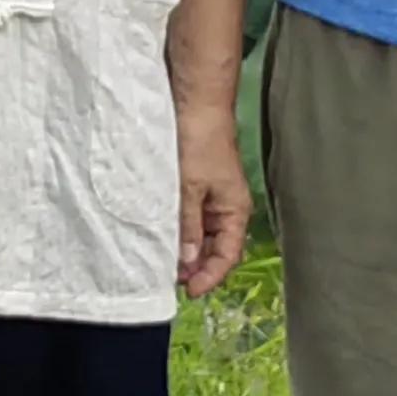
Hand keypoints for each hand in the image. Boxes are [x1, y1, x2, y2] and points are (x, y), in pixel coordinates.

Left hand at [173, 97, 249, 297]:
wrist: (195, 103)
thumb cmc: (199, 142)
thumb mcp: (190, 188)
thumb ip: (188, 226)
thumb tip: (188, 262)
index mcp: (234, 210)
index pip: (227, 256)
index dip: (210, 277)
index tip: (188, 292)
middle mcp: (226, 207)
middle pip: (215, 248)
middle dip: (196, 267)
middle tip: (169, 280)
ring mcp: (211, 196)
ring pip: (200, 234)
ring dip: (185, 248)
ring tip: (163, 261)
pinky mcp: (196, 185)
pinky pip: (190, 216)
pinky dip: (179, 228)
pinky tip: (161, 234)